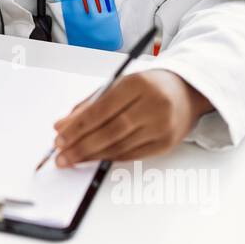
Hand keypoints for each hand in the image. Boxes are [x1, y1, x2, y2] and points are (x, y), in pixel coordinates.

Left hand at [51, 70, 212, 164]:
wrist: (186, 92)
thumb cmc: (147, 86)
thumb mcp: (119, 84)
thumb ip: (90, 103)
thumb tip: (62, 126)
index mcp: (138, 84)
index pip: (102, 109)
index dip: (78, 126)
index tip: (59, 137)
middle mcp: (153, 105)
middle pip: (111, 131)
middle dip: (81, 146)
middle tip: (61, 156)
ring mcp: (163, 126)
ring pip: (120, 146)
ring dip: (92, 155)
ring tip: (72, 159)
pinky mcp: (166, 144)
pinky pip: (132, 155)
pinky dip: (109, 158)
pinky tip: (94, 159)